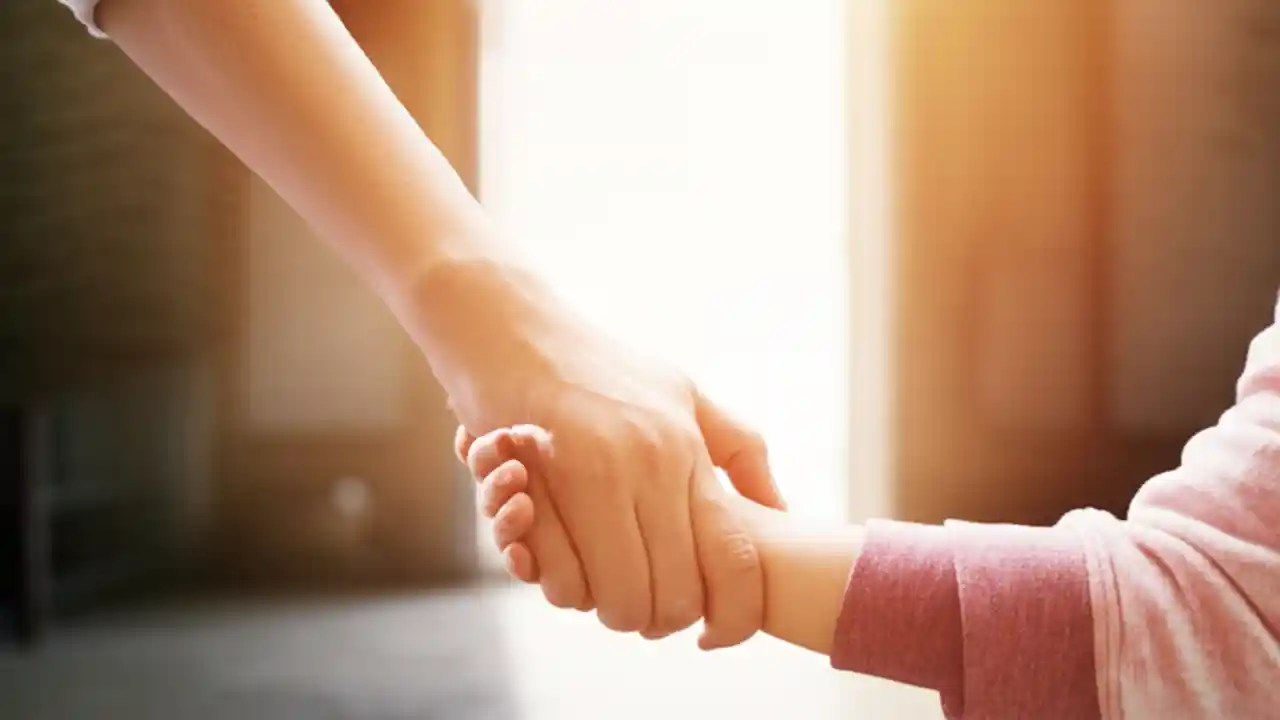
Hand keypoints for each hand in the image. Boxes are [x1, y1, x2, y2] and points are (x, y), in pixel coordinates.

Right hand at [412, 258, 784, 645]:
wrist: (503, 319)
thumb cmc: (596, 363)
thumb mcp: (681, 392)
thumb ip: (736, 449)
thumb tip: (779, 509)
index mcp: (690, 450)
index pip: (737, 560)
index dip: (734, 617)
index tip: (714, 637)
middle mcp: (653, 461)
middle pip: (677, 593)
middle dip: (657, 621)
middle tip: (638, 611)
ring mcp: (597, 466)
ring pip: (620, 594)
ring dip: (603, 609)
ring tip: (593, 589)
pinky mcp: (538, 473)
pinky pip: (559, 574)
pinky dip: (557, 585)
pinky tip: (549, 563)